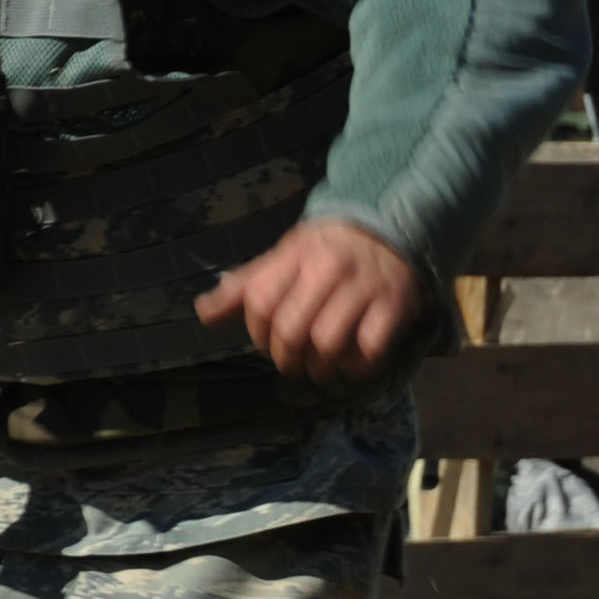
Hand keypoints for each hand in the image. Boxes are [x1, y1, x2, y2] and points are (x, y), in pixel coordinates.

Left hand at [196, 219, 425, 384]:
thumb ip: (244, 287)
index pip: (260, 301)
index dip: (257, 332)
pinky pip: (370, 348)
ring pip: (328, 343)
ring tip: (320, 367)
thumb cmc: (324, 252)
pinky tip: (351, 362)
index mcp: (295, 255)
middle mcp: (329, 268)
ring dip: (319, 367)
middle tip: (291, 362)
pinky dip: (357, 365)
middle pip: (291, 329)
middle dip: (285, 358)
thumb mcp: (282, 258)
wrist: (388, 230)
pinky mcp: (395, 303)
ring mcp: (364, 285)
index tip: (265, 340)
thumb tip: (203, 313)